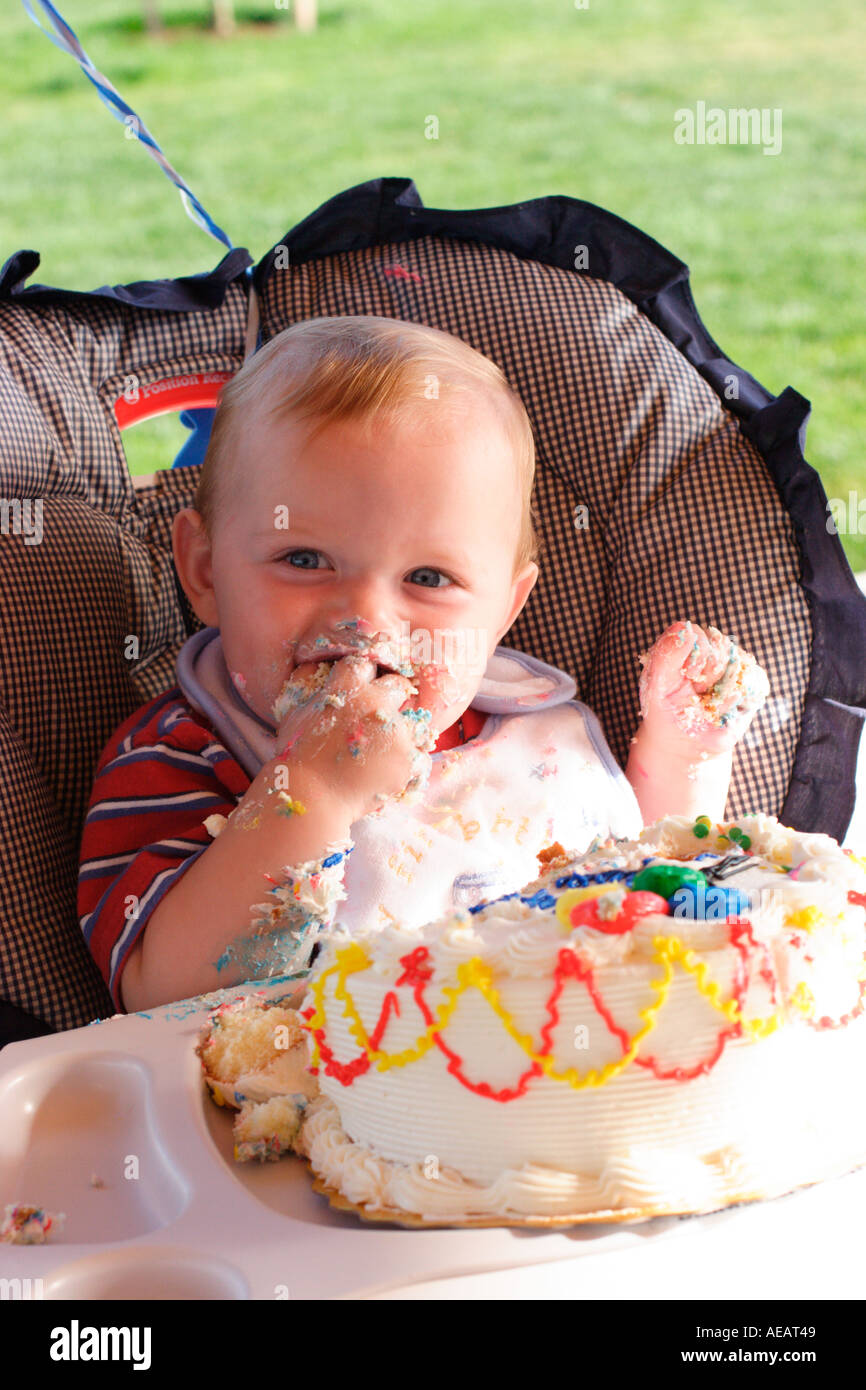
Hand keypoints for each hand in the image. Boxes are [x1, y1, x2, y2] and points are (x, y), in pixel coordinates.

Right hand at [271, 654, 448, 819]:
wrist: (313, 797)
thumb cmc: (296, 757)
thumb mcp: (293, 713)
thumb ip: (306, 685)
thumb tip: (314, 667)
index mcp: (347, 688)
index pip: (364, 664)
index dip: (363, 677)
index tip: (360, 690)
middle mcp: (376, 703)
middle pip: (398, 684)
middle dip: (392, 695)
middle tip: (379, 716)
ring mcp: (395, 731)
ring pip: (412, 721)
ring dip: (400, 731)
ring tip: (384, 749)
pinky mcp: (407, 758)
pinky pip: (418, 755)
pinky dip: (406, 762)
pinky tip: (388, 769)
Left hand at [637, 620, 769, 754]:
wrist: (684, 745)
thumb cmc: (666, 711)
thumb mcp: (656, 685)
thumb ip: (666, 654)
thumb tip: (686, 628)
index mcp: (686, 646)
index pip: (698, 634)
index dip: (695, 657)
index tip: (687, 676)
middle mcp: (712, 651)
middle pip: (721, 648)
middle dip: (708, 676)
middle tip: (697, 694)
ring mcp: (733, 666)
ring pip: (740, 665)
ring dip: (723, 693)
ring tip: (709, 705)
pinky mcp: (751, 684)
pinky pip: (755, 682)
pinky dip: (741, 700)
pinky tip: (725, 711)